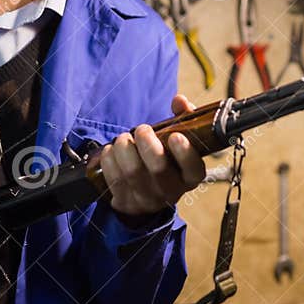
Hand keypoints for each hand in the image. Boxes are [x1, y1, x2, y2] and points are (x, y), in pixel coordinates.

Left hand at [100, 94, 206, 217]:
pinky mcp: (125, 203)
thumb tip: (179, 100)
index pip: (194, 169)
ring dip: (125, 148)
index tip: (175, 135)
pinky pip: (113, 179)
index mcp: (188, 177)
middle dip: (147, 142)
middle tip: (142, 129)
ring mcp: (147, 199)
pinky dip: (109, 159)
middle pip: (158, 168)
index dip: (185, 153)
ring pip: (132, 172)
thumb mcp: (176, 143)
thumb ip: (182, 118)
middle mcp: (170, 192)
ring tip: (124, 138)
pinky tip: (112, 151)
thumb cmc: (164, 159)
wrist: (144, 193)